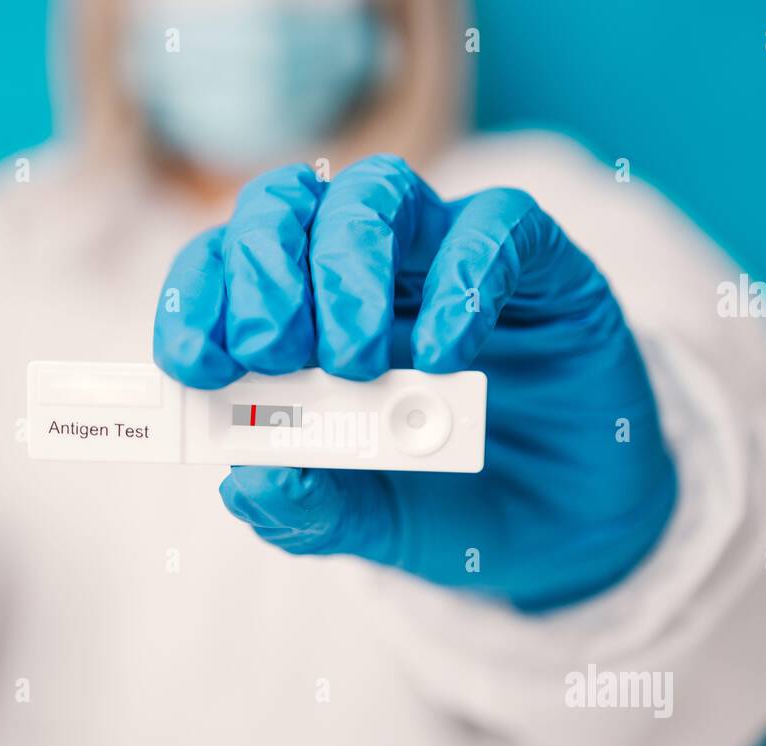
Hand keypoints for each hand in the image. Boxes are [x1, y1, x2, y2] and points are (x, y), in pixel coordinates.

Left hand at [153, 155, 675, 609]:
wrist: (568, 532)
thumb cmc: (451, 504)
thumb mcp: (365, 523)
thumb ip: (304, 505)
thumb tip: (245, 478)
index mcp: (304, 323)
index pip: (227, 269)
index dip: (199, 302)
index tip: (197, 365)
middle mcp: (369, 275)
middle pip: (288, 207)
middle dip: (264, 271)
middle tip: (273, 353)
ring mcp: (449, 261)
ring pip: (380, 193)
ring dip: (347, 266)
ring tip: (354, 361)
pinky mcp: (540, 268)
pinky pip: (499, 227)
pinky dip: (462, 280)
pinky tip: (443, 353)